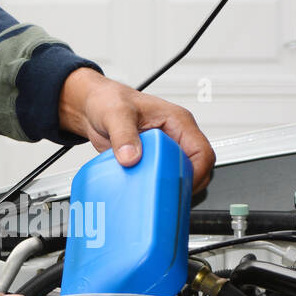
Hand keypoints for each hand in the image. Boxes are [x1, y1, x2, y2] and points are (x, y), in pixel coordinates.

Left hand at [58, 67, 215, 191]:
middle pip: (197, 169)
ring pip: (182, 177)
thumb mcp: (115, 113)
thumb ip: (123, 135)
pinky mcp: (151, 162)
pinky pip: (162, 179)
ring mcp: (165, 151)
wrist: (92, 107)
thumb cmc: (108, 99)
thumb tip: (131, 158)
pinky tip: (143, 193)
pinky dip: (156, 188)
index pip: (203, 152)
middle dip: (186, 186)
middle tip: (167, 196)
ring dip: (171, 188)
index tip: (180, 187)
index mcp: (178, 122)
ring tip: (156, 196)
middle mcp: (175, 137)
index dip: (197, 173)